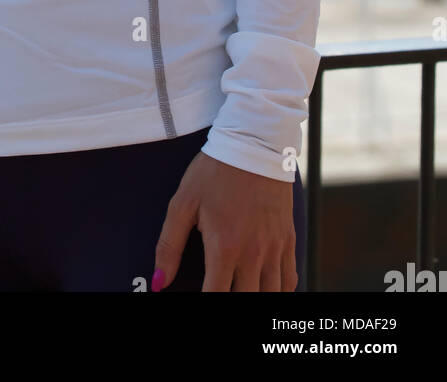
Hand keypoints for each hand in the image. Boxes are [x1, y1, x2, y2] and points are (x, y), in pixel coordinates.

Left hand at [152, 151, 297, 291]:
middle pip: (245, 300)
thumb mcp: (183, 203)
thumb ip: (168, 246)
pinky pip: (290, 280)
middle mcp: (253, 253)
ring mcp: (274, 248)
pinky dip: (278, 290)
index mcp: (224, 247)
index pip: (215, 297)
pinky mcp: (288, 239)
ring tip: (239, 289)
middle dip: (230, 302)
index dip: (204, 305)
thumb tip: (158, 282)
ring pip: (271, 295)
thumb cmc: (214, 171)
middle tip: (219, 290)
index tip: (199, 299)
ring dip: (255, 298)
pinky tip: (263, 285)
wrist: (253, 143)